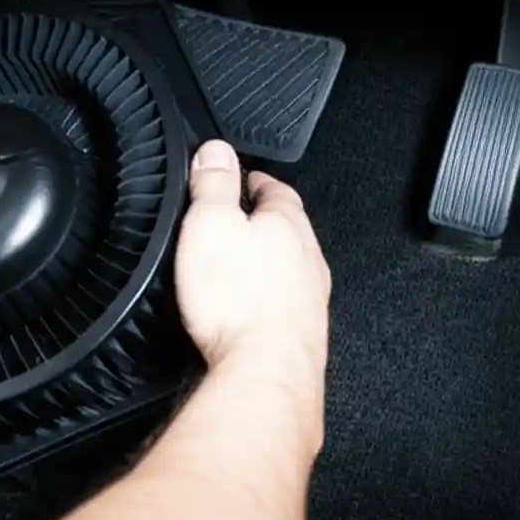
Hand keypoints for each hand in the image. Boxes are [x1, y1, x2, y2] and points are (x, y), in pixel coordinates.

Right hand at [175, 140, 330, 391]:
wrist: (265, 369)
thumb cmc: (238, 301)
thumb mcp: (210, 225)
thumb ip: (214, 184)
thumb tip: (216, 150)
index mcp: (287, 224)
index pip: (277, 189)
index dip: (256, 180)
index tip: (244, 177)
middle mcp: (307, 258)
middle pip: (289, 228)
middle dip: (266, 221)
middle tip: (243, 219)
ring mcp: (309, 297)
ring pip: (292, 266)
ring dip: (272, 261)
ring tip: (246, 263)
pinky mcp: (301, 332)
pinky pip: (286, 302)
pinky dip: (270, 297)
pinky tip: (251, 307)